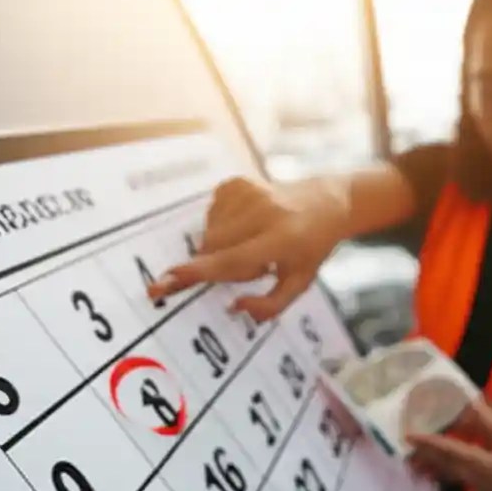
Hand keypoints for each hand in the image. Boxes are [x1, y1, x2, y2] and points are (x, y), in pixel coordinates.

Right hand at [148, 177, 348, 320]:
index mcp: (283, 239)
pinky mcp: (237, 183)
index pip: (233, 259)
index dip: (200, 271)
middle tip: (254, 263)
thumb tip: (235, 307)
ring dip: (223, 246)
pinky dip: (222, 226)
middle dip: (222, 263)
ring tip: (254, 241)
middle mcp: (264, 212)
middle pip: (214, 248)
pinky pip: (210, 215)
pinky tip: (246, 225)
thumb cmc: (310, 249)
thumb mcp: (300, 283)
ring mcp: (249, 192)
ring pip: (210, 233)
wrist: (324, 203)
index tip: (166, 279)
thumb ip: (270, 305)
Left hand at [406, 399, 491, 490]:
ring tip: (436, 461)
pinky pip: (475, 488)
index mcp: (481, 466)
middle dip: (428, 455)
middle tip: (411, 447)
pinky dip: (475, 479)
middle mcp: (474, 483)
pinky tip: (490, 477)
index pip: (448, 451)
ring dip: (447, 468)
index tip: (408, 435)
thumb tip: (474, 405)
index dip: (427, 442)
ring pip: (459, 478)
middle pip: (446, 465)